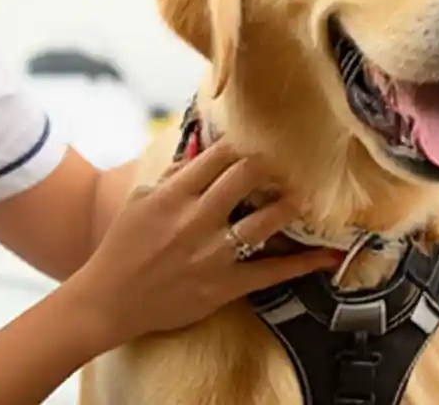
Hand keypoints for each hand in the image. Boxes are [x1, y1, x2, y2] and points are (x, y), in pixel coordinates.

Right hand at [62, 138, 342, 349]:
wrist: (110, 300)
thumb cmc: (123, 247)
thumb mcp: (139, 200)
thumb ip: (172, 174)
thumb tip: (201, 151)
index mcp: (172, 194)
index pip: (217, 156)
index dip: (244, 143)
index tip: (262, 138)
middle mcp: (195, 219)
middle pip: (245, 177)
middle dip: (272, 165)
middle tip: (293, 159)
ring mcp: (211, 253)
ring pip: (265, 220)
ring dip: (292, 204)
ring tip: (311, 194)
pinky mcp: (224, 285)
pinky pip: (272, 272)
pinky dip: (304, 263)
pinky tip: (328, 255)